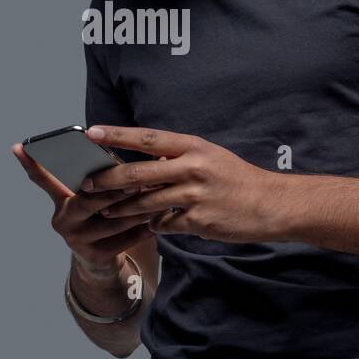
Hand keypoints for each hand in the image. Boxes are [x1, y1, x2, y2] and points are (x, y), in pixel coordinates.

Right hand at [11, 141, 163, 277]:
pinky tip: (154, 222)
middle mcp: (62, 219)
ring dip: (134, 210)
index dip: (30, 164)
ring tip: (155, 200)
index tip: (19, 147)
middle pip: (85, 201)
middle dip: (111, 191)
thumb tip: (138, 156)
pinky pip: (121, 240)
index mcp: (61, 199)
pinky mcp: (93, 256)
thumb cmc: (104, 216)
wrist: (103, 259)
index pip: (43, 179)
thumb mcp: (98, 196)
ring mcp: (75, 240)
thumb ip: (107, 177)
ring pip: (109, 221)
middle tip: (133, 183)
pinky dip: (140, 230)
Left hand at [78, 125, 284, 243]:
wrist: (272, 204)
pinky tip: (153, 226)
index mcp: (193, 147)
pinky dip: (156, 226)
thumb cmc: (237, 179)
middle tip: (86, 184)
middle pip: (138, 173)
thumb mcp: (210, 157)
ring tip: (107, 211)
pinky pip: (165, 225)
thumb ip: (177, 159)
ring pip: (145, 203)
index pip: (147, 138)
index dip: (117, 135)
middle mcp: (192, 167)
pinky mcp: (198, 221)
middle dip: (107, 180)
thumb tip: (145, 165)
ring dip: (123, 209)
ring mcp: (195, 195)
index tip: (91, 132)